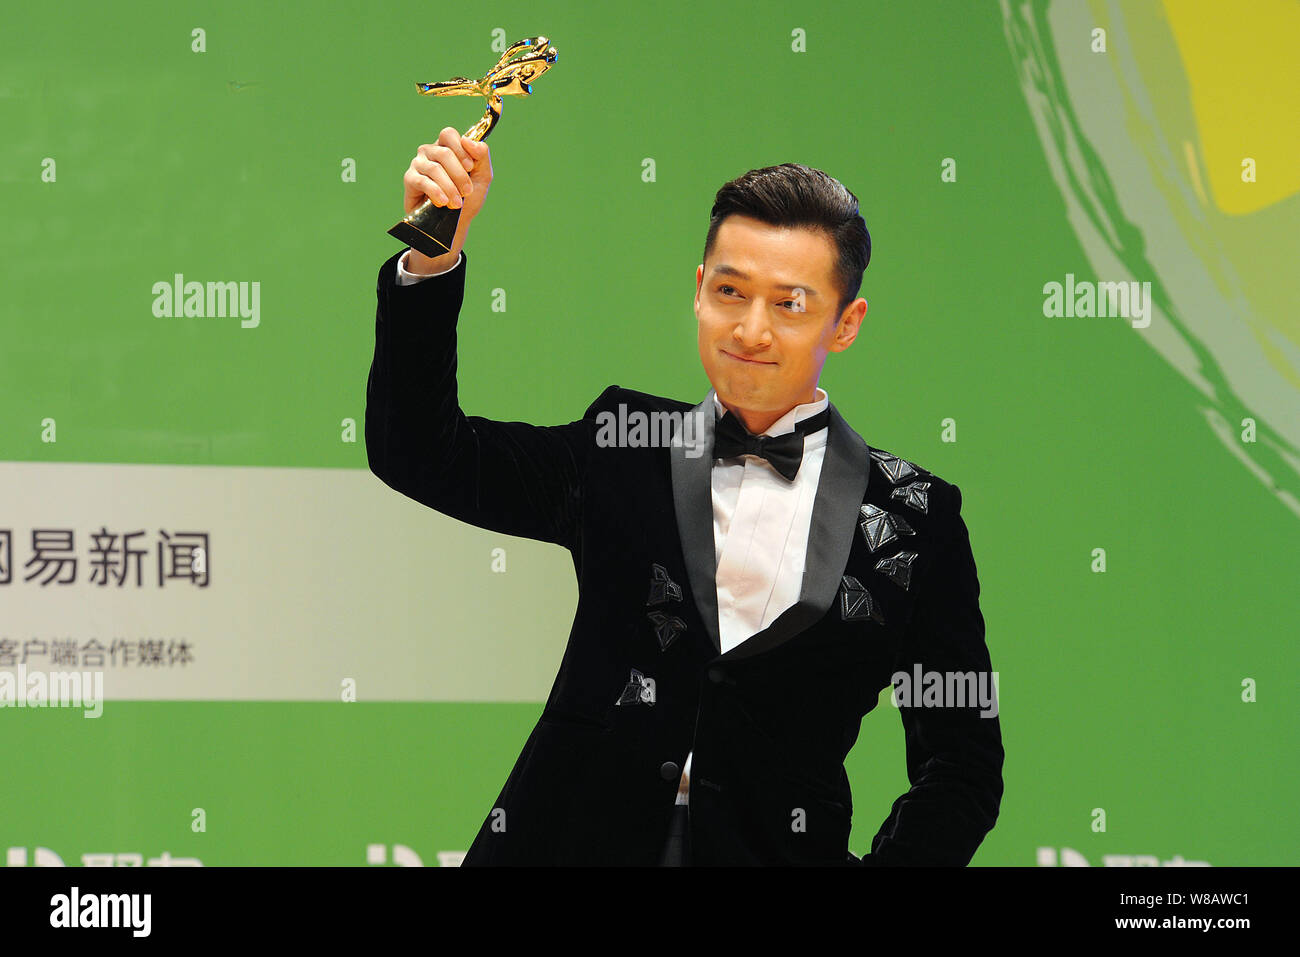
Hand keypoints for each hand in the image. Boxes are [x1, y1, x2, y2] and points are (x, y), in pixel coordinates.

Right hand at [402, 127, 492, 272]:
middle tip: (467, 192)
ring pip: (435, 168)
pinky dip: (435, 192)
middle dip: (459, 174)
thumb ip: (481, 156)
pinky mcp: (409, 179)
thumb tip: (469, 141)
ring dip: (450, 187)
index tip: (470, 168)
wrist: (454, 224)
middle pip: (444, 152)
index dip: (460, 150)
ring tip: (457, 204)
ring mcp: (418, 164)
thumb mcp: (482, 177)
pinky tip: (442, 203)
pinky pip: (422, 181)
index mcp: (447, 147)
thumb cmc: (468, 199)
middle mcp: (430, 152)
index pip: (449, 135)